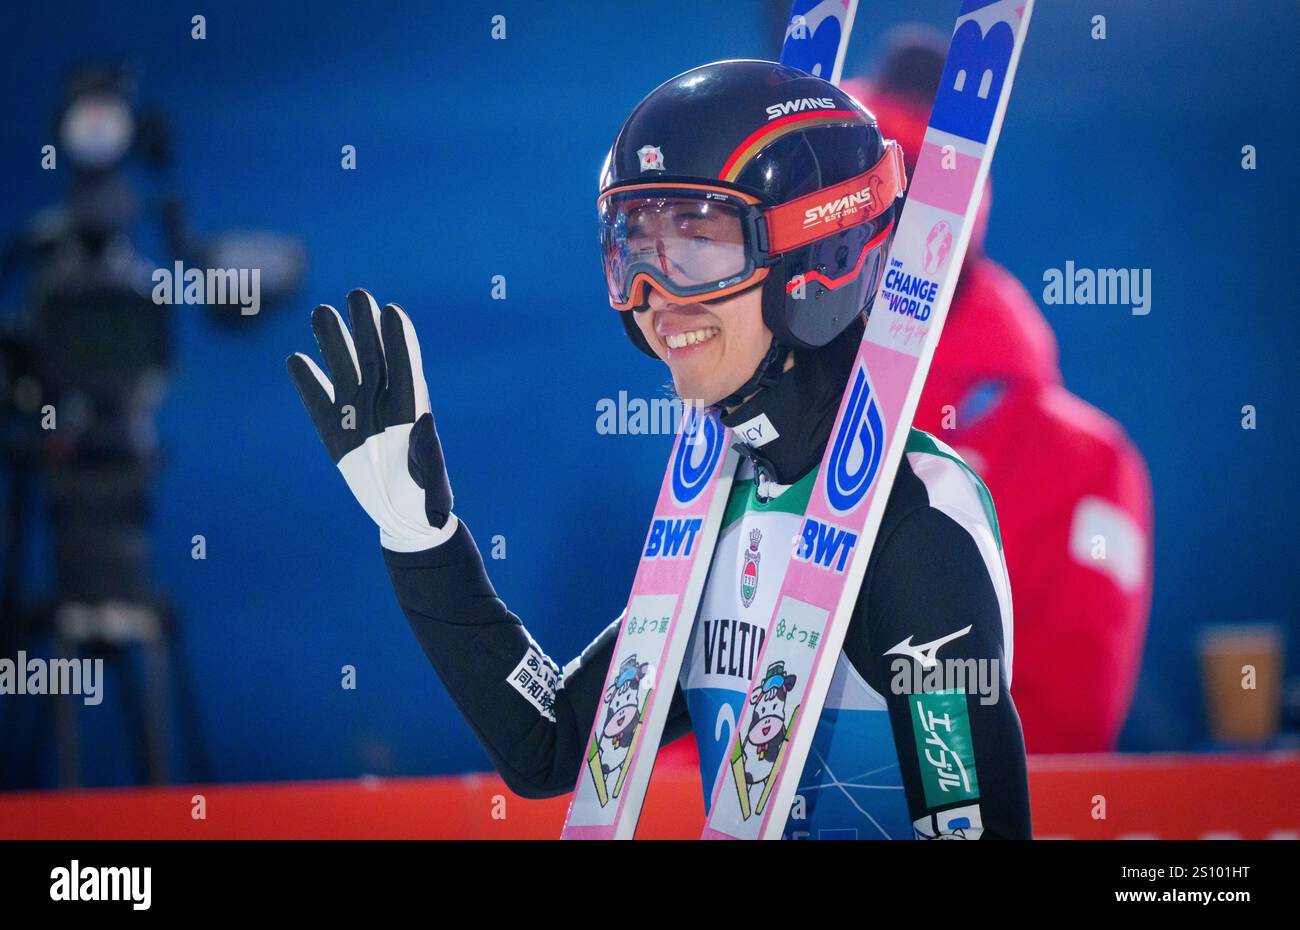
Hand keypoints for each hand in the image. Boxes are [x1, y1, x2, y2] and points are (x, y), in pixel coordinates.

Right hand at [286, 289, 456, 550]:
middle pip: (373, 359)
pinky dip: (308, 384)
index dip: (399, 340)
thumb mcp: (434, 482)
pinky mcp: (335, 433)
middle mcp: (383, 406)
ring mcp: (357, 416)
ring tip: (321, 312)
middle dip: (365, 328)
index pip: (404, 367)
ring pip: (344, 372)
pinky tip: (296, 360)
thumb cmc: (428, 500)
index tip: (392, 311)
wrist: (406, 518)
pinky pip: (319, 403)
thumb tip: (425, 419)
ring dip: (333, 344)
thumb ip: (428, 452)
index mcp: (411, 411)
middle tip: (357, 294)